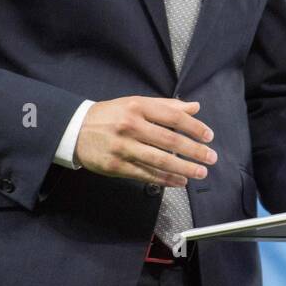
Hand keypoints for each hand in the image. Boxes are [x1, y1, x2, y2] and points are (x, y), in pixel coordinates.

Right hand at [75, 97, 215, 185]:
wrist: (74, 129)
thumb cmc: (111, 115)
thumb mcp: (136, 103)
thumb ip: (166, 106)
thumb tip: (195, 107)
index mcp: (138, 107)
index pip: (173, 117)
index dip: (194, 127)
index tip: (209, 136)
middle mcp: (131, 126)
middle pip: (170, 140)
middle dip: (194, 151)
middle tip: (211, 158)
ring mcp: (123, 147)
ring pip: (159, 160)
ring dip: (183, 168)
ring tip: (200, 172)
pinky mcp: (116, 166)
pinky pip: (145, 174)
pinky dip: (165, 179)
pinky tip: (179, 181)